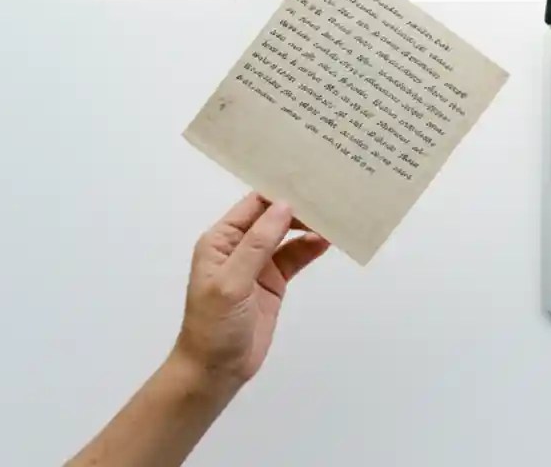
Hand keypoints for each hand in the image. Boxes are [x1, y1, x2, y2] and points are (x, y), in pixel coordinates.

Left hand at [171, 193, 330, 390]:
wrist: (215, 370)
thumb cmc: (214, 325)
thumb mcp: (232, 282)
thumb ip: (258, 244)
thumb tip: (284, 206)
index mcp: (220, 240)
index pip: (253, 205)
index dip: (279, 192)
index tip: (308, 180)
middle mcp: (239, 247)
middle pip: (273, 217)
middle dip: (298, 208)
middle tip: (329, 195)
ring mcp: (258, 265)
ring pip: (287, 237)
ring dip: (308, 227)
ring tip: (335, 216)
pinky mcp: (274, 283)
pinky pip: (295, 258)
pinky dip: (311, 248)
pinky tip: (328, 240)